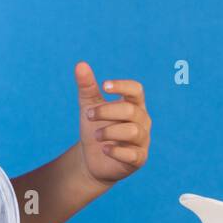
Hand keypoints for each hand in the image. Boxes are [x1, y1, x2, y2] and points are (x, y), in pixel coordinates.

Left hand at [74, 64, 150, 187]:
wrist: (91, 158)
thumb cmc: (95, 127)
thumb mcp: (89, 105)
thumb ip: (87, 86)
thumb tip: (80, 64)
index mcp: (134, 104)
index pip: (136, 90)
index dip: (122, 86)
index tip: (104, 86)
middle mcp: (142, 120)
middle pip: (130, 110)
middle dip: (106, 111)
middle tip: (88, 115)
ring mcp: (143, 140)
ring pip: (133, 131)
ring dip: (109, 131)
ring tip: (95, 135)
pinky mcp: (139, 159)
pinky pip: (133, 154)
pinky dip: (116, 151)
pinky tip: (104, 149)